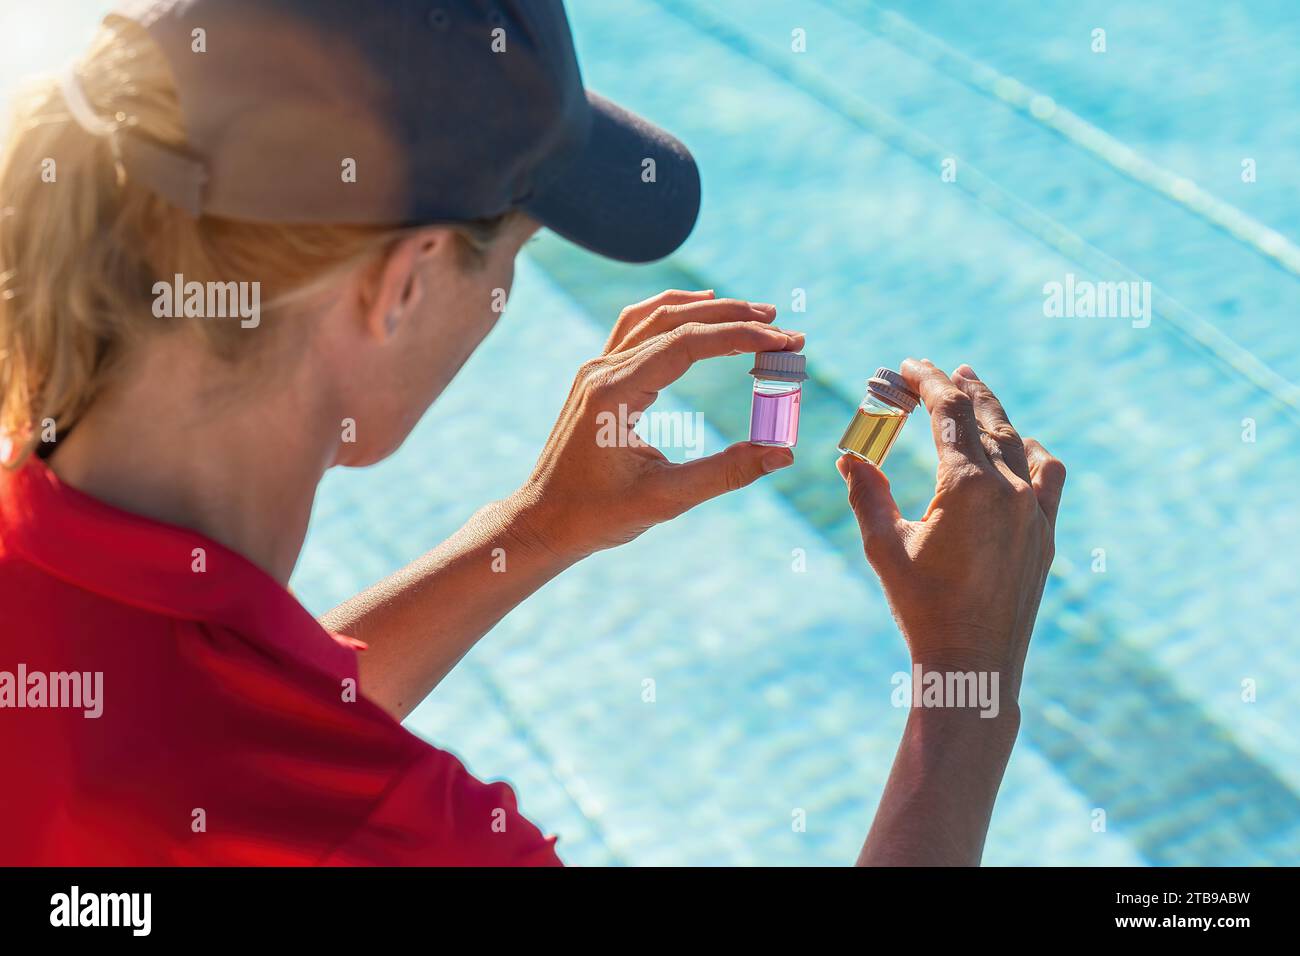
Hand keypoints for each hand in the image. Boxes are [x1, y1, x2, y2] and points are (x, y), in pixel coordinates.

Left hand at [515, 290, 804, 559]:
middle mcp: (603, 371)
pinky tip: (700, 308)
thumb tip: (782, 454)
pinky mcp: (598, 376)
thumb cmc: (596, 516)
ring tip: (754, 313)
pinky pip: (637, 326)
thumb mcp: (665, 499)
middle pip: (675, 320)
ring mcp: (597, 369)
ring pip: (656, 316)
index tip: (783, 341)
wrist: (542, 521)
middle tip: (782, 327)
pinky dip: (673, 312)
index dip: (740, 337)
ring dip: (707, 309)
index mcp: (614, 394)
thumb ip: (725, 474)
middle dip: (734, 319)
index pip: (686, 343)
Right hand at [838, 359, 1065, 700]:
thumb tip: (850, 457)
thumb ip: (868, 494)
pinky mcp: (1046, 533)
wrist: (974, 664)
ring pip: (1019, 440)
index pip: (948, 411)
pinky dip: (1031, 450)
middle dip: (958, 387)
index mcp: (966, 485)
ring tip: (975, 391)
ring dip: (994, 412)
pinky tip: (1022, 446)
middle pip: (986, 416)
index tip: (907, 367)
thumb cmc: (922, 608)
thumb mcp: (884, 547)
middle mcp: (1009, 488)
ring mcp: (1035, 510)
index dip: (927, 381)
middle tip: (937, 371)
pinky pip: (1048, 475)